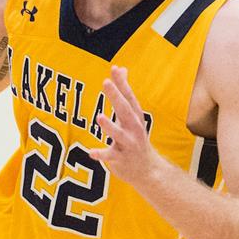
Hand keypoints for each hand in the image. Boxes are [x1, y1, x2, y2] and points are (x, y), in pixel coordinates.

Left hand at [94, 65, 158, 189]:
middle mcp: (134, 129)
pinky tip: (91, 152)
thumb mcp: (132, 115)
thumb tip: (121, 68)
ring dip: (110, 127)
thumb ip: (124, 92)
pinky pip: (110, 157)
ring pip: (119, 135)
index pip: (129, 97)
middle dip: (116, 97)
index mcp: (135, 117)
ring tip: (99, 117)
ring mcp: (129, 145)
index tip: (115, 69)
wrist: (148, 170)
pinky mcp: (121, 160)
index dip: (122, 84)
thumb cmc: (136, 137)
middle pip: (125, 111)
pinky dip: (101, 155)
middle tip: (106, 83)